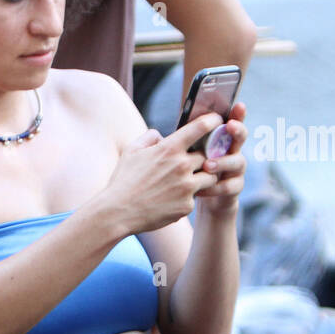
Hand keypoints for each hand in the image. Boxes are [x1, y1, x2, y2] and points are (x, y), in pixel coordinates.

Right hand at [102, 115, 220, 233]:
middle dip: (205, 157)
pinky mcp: (186, 206)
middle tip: (196, 160)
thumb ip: (149, 137)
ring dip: (203, 177)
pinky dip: (187, 198)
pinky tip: (171, 200)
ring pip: (211, 177)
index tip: (216, 121)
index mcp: (169, 149)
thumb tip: (161, 136)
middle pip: (210, 155)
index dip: (213, 121)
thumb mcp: (131, 151)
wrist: (117, 212)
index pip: (200, 127)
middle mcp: (182, 166)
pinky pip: (195, 198)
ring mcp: (187, 187)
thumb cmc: (122, 180)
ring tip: (188, 181)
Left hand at [193, 99, 247, 216]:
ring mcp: (236, 169)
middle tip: (229, 126)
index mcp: (221, 138)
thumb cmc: (189, 168)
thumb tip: (169, 118)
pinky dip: (215, 187)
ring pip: (236, 161)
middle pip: (240, 136)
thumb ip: (185, 136)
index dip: (237, 113)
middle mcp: (232, 150)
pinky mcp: (234, 187)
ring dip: (223, 162)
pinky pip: (229, 186)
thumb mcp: (186, 151)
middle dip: (237, 130)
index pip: (231, 120)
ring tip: (208, 165)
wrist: (194, 198)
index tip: (238, 104)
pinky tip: (201, 190)